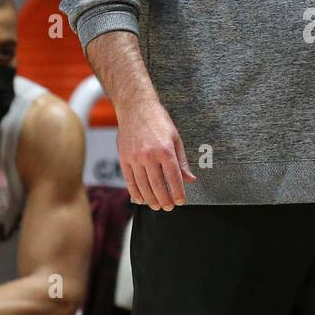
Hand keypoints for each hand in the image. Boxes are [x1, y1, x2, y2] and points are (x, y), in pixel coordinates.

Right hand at [117, 95, 196, 210]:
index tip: (181, 201)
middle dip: (164, 200)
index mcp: (165, 150)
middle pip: (158, 185)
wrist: (135, 107)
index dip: (178, 192)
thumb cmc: (158, 121)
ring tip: (157, 206)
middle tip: (169, 207)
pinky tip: (141, 199)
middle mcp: (149, 156)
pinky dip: (135, 192)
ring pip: (143, 186)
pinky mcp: (124, 158)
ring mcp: (135, 158)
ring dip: (150, 199)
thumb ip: (182, 161)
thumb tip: (190, 179)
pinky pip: (129, 180)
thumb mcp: (175, 138)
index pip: (173, 178)